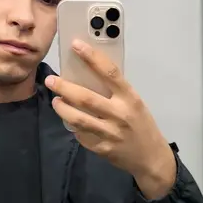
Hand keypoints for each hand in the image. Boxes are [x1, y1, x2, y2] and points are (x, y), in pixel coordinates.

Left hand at [45, 39, 176, 198]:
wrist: (151, 157)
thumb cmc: (142, 125)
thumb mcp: (134, 104)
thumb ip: (115, 92)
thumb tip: (87, 76)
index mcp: (130, 98)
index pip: (110, 73)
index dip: (92, 57)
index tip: (76, 45)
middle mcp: (120, 115)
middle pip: (86, 98)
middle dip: (64, 88)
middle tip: (51, 80)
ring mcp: (110, 133)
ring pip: (78, 119)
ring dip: (62, 108)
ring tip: (56, 101)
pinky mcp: (102, 149)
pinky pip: (82, 135)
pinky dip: (73, 126)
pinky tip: (70, 121)